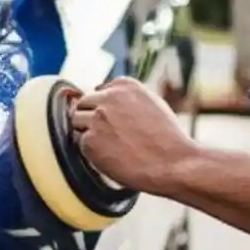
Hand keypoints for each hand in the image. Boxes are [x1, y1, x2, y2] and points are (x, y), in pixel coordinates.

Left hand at [70, 76, 195, 194]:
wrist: (173, 163)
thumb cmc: (167, 139)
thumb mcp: (152, 104)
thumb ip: (128, 98)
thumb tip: (104, 96)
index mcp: (125, 86)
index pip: (99, 91)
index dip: (105, 109)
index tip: (115, 122)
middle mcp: (108, 98)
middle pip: (84, 103)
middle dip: (91, 118)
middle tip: (108, 137)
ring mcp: (97, 118)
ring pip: (76, 120)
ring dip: (87, 132)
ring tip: (110, 147)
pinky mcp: (89, 140)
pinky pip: (79, 142)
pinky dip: (91, 151)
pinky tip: (111, 157)